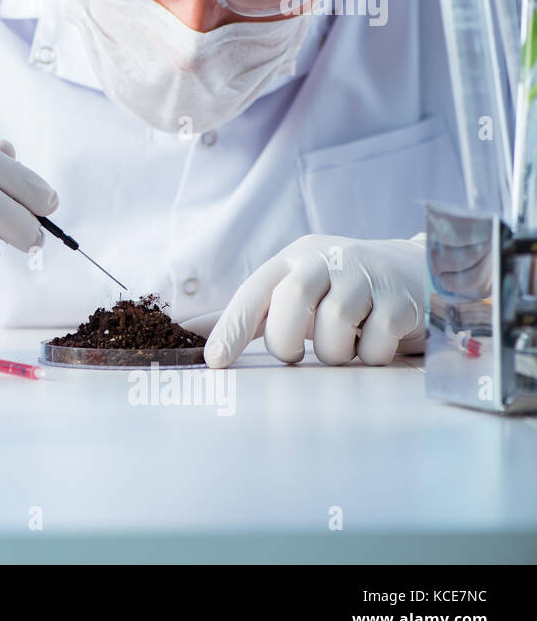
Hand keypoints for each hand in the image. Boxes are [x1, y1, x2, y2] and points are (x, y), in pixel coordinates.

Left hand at [204, 234, 426, 367]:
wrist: (418, 273)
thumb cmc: (343, 290)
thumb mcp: (299, 291)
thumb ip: (255, 313)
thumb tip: (201, 337)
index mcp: (295, 258)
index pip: (255, 290)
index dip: (232, 327)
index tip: (215, 362)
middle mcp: (329, 258)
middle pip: (292, 301)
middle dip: (286, 340)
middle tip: (293, 354)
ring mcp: (368, 276)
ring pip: (334, 329)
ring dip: (334, 351)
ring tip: (347, 340)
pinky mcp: (401, 300)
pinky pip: (374, 345)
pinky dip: (371, 355)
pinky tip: (378, 339)